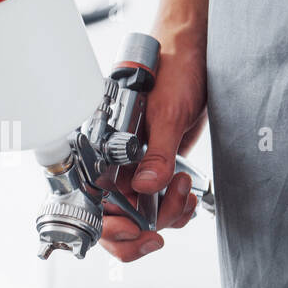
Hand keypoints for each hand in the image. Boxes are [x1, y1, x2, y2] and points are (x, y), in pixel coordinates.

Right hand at [99, 29, 206, 261]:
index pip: (91, 203)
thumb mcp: (166, 111)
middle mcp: (114, 163)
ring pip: (140, 216)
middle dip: (138, 231)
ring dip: (165, 216)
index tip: (135, 231)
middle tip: (158, 232)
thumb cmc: (171, 68)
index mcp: (101, 148)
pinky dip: (175, 208)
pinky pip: (159, 204)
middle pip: (113, 220)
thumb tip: (147, 185)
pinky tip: (186, 194)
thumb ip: (157, 152)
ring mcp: (135, 168)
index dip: (110, 226)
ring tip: (183, 191)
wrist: (195, 55)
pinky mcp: (156, 167)